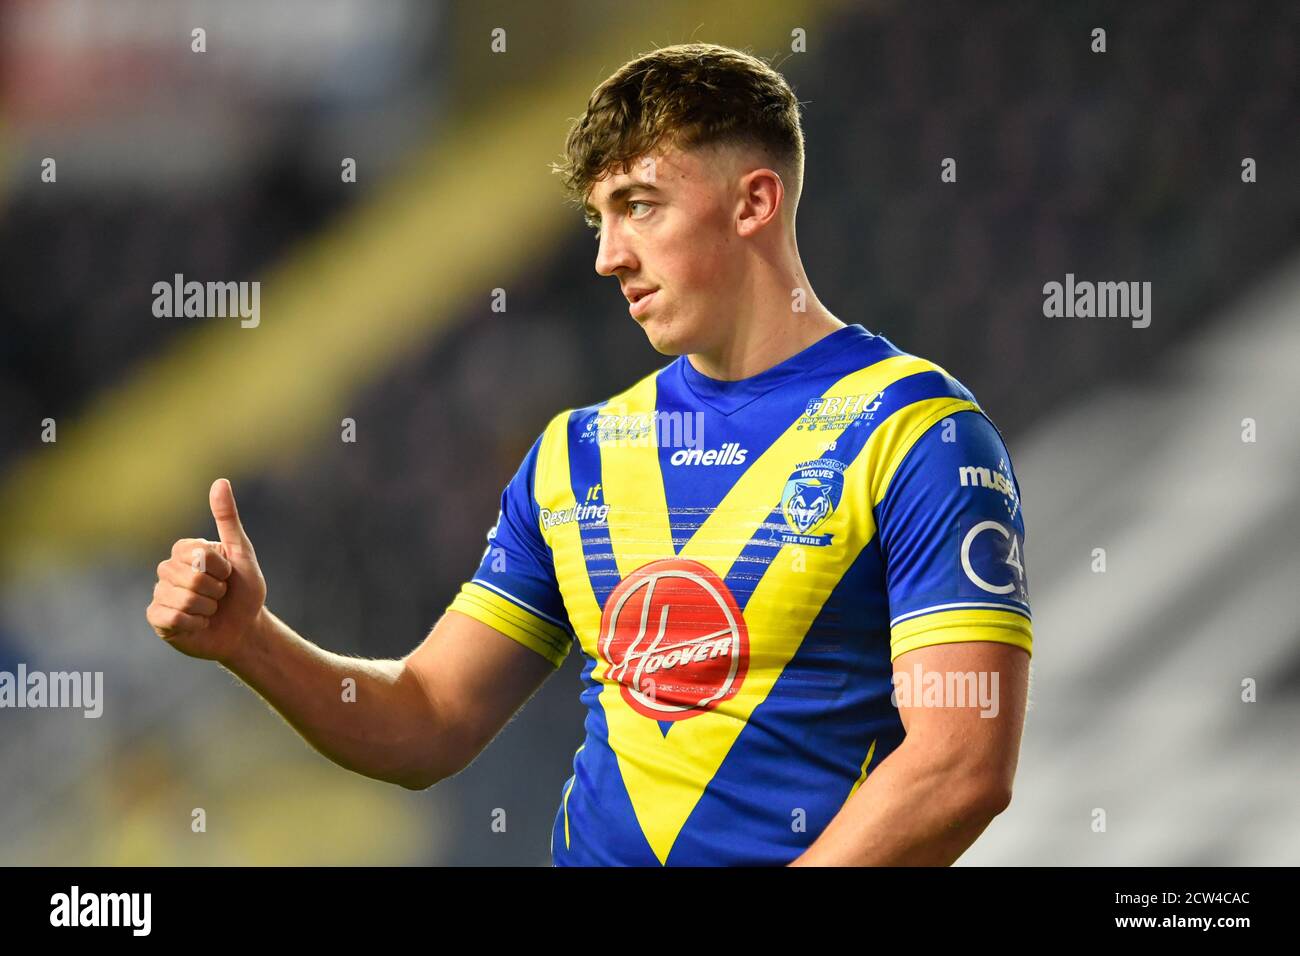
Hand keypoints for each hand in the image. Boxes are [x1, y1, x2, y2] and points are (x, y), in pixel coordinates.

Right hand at [146, 478, 267, 663]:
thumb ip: (228, 518)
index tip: (227, 573)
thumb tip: (220, 481)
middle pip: (191, 578)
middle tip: (220, 595)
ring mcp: (160, 594)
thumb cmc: (244, 590)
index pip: (196, 553)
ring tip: (211, 609)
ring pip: (183, 600)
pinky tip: (199, 624)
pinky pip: (172, 618)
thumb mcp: (242, 552)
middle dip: (216, 590)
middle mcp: (167, 569)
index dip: (219, 567)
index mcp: (185, 550)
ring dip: (208, 608)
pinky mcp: (158, 619)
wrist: (244, 628)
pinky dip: (195, 623)